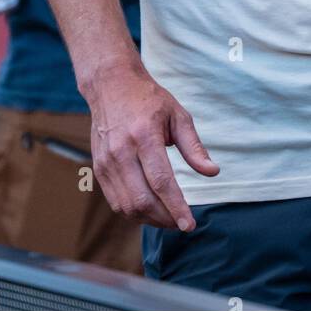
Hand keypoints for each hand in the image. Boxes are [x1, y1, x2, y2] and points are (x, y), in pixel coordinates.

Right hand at [87, 60, 218, 231]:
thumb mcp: (178, 115)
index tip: (189, 224)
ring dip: (149, 219)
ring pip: (127, 206)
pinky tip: (150, 209)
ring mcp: (107, 162)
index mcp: (144, 136)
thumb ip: (194, 147)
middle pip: (142, 200)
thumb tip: (212, 172)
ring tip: (168, 217)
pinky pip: (115, 201)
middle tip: (182, 223)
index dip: (176, 207)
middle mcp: (122, 152)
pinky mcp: (99, 168)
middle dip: (165, 218)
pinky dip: (133, 212)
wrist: (111, 86)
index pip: (161, 182)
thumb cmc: (148, 99)